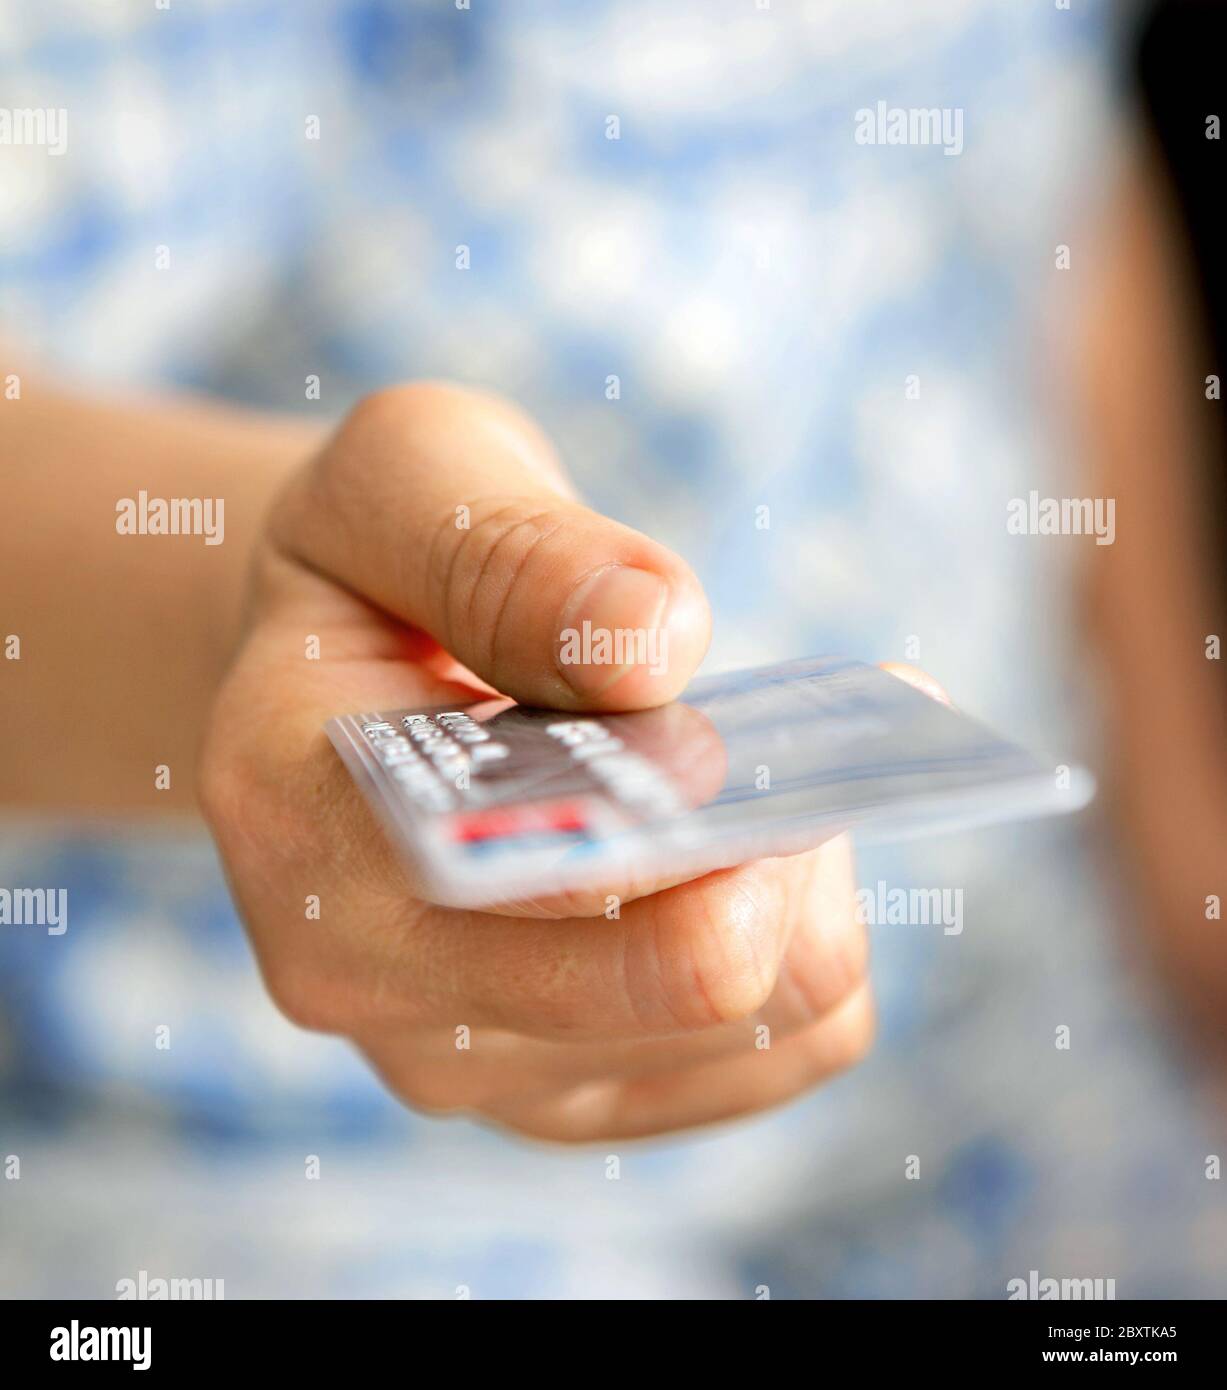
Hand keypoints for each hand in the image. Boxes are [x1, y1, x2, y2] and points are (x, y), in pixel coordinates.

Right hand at [200, 383, 873, 1140]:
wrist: (344, 681)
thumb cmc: (377, 569)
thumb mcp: (411, 479)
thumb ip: (512, 550)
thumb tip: (655, 643)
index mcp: (302, 826)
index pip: (533, 890)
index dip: (692, 816)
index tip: (756, 727)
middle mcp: (373, 985)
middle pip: (686, 987)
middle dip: (778, 848)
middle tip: (784, 739)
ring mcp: (475, 1061)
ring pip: (762, 1023)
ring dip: (803, 884)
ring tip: (756, 772)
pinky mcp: (572, 1090)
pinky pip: (782, 1047)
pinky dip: (809, 939)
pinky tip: (757, 845)